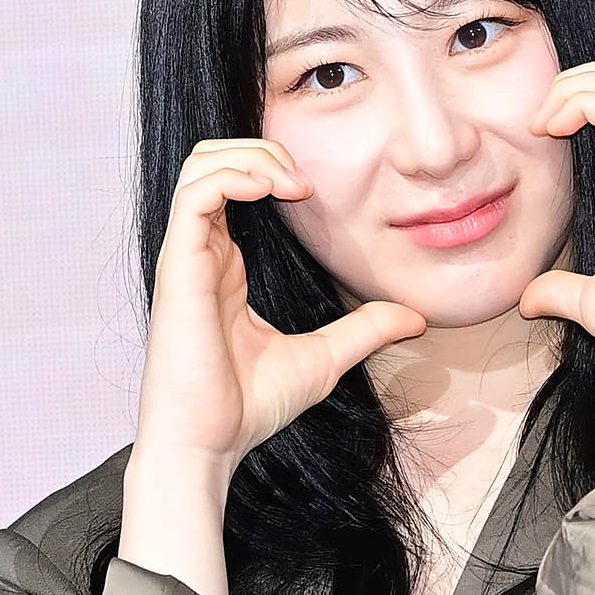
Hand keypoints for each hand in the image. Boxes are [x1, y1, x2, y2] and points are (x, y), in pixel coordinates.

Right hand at [134, 138, 426, 490]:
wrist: (209, 444)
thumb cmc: (248, 407)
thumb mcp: (324, 358)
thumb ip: (364, 330)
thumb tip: (415, 316)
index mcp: (225, 264)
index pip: (235, 184)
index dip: (273, 170)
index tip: (316, 194)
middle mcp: (201, 252)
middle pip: (213, 159)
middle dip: (261, 149)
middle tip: (306, 182)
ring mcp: (186, 256)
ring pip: (201, 165)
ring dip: (251, 156)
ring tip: (293, 183)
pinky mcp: (179, 267)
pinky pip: (195, 194)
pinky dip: (235, 177)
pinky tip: (275, 192)